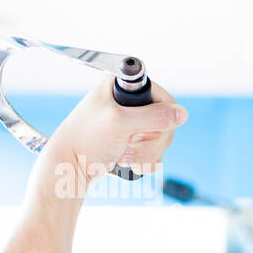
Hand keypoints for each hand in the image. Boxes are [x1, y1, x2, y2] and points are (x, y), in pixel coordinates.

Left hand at [40, 78, 186, 186]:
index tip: (138, 127)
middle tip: (126, 143)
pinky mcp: (136, 141)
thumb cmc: (84, 141)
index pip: (165, 99)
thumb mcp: (119, 124)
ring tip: (121, 153)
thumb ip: (153, 117)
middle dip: (149, 142)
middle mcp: (131, 101)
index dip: (159, 118)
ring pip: (163, 141)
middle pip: (167, 123)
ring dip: (145, 154)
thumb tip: (182, 114)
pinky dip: (144, 162)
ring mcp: (135, 122)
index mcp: (123, 86)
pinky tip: (125, 159)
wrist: (69, 167)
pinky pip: (158, 154)